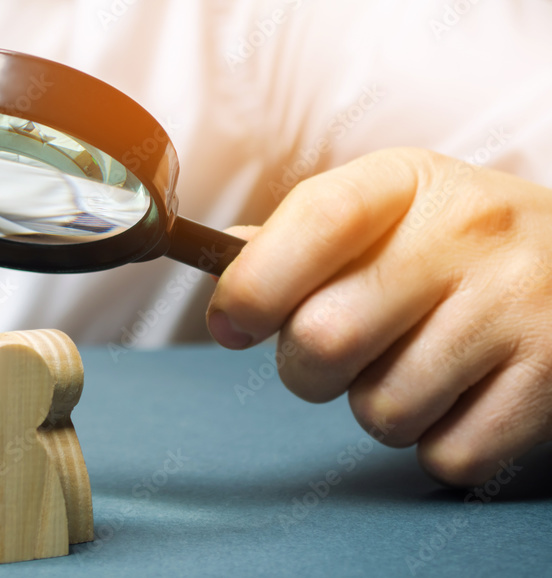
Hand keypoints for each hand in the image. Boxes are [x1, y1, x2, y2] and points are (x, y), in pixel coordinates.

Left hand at [207, 147, 551, 486]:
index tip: (230, 325)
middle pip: (326, 336)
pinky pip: (448, 452)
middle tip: (334, 357)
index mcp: (405, 183)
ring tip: (412, 367)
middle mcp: (469, 234)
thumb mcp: (383, 212)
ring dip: (377, 408)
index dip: (254, 284)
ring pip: (383, 409)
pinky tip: (459, 397)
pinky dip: (437, 443)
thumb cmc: (451, 245)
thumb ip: (299, 240)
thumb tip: (222, 273)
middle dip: (305, 369)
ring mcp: (518, 304)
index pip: (317, 220)